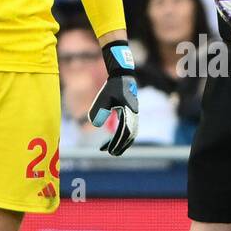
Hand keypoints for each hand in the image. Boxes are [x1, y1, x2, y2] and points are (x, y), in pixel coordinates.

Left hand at [90, 41, 138, 155]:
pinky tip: (113, 139)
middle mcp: (134, 115)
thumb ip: (98, 110)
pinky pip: (130, 129)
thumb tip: (95, 125)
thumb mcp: (103, 97)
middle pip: (130, 136)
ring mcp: (134, 115)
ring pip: (131, 134)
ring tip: (110, 149)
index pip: (124, 132)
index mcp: (128, 112)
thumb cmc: (112, 86)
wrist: (123, 76)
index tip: (109, 150)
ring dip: (122, 142)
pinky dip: (123, 136)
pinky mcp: (132, 114)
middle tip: (111, 153)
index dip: (117, 142)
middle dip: (121, 146)